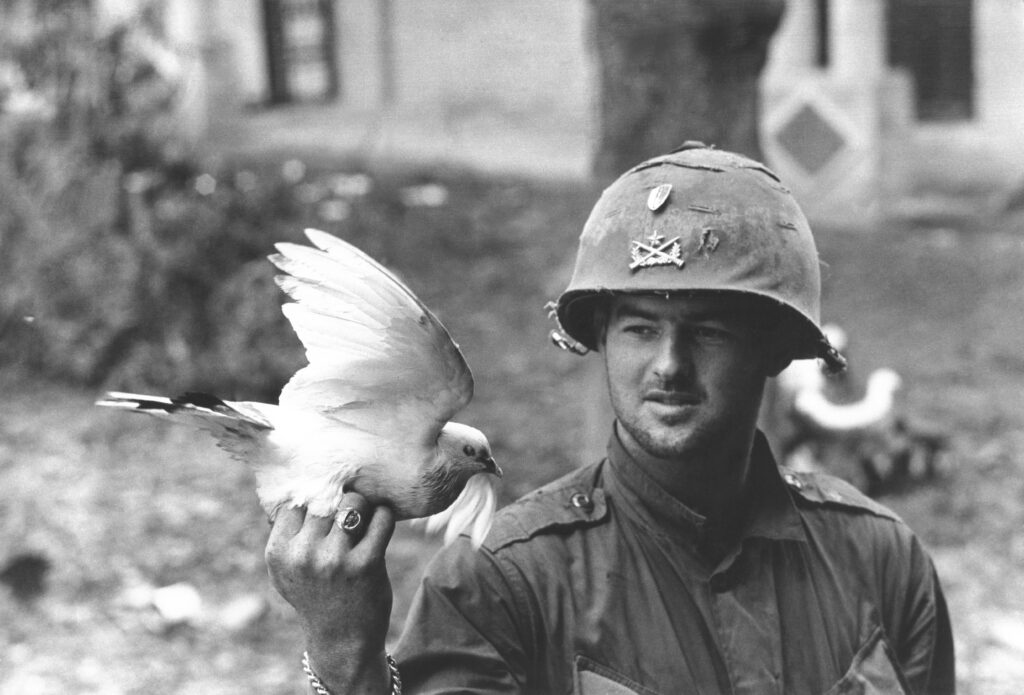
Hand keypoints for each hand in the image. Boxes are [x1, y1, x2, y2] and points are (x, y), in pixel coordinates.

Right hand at [266, 492, 395, 692]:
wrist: (342, 639)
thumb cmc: (316, 595)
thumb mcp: (287, 570)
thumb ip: (287, 533)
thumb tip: (298, 483)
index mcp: (278, 553)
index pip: (296, 502)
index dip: (313, 503)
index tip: (325, 513)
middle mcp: (303, 555)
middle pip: (325, 499)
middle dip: (339, 503)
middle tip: (348, 517)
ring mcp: (335, 560)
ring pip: (354, 502)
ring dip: (363, 506)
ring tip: (364, 519)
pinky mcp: (366, 564)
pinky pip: (381, 518)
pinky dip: (384, 516)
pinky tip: (380, 525)